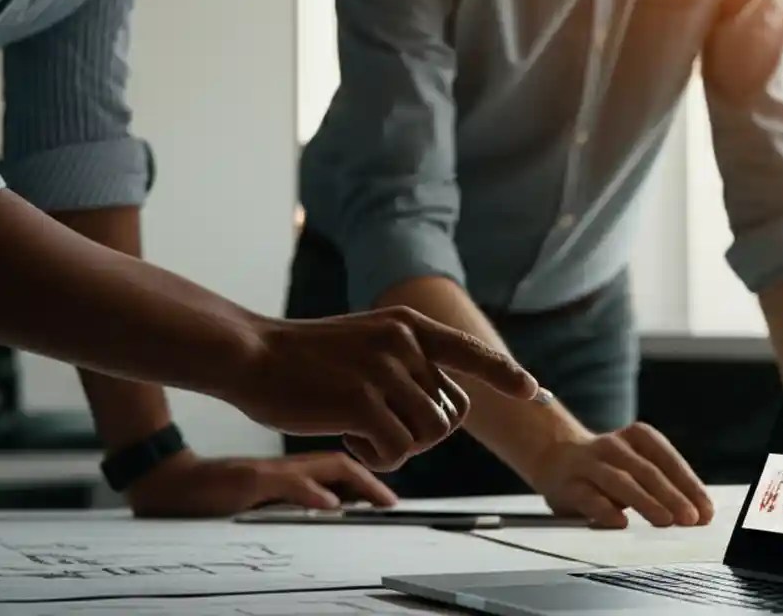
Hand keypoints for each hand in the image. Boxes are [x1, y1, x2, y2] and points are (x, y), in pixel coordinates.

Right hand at [126, 450, 397, 517]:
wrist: (165, 482)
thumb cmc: (208, 490)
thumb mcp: (255, 494)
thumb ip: (287, 497)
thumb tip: (327, 509)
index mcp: (285, 469)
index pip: (337, 464)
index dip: (366, 476)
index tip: (388, 498)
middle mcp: (281, 466)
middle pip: (338, 464)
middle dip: (370, 483)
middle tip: (392, 503)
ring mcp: (266, 472)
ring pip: (321, 470)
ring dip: (354, 483)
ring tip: (378, 501)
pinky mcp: (248, 480)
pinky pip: (285, 485)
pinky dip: (309, 493)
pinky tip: (329, 504)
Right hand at [235, 306, 538, 471]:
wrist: (251, 354)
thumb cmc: (302, 358)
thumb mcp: (364, 341)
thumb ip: (403, 361)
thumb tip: (440, 405)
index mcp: (407, 326)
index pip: (469, 351)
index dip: (502, 374)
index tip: (532, 390)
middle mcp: (404, 343)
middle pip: (450, 411)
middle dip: (425, 431)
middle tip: (381, 427)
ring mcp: (384, 371)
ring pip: (428, 434)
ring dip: (398, 446)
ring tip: (359, 429)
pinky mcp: (362, 402)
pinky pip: (398, 450)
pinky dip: (378, 457)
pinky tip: (347, 438)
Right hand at [527, 422, 713, 528]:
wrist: (555, 455)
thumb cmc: (609, 467)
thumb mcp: (639, 465)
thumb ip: (665, 485)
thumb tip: (700, 511)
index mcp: (638, 437)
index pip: (668, 459)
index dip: (689, 484)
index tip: (705, 510)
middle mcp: (614, 446)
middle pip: (647, 471)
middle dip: (672, 495)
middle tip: (691, 518)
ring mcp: (589, 464)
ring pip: (620, 481)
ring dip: (645, 501)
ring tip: (665, 520)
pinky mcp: (568, 485)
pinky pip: (588, 497)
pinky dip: (604, 510)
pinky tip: (620, 522)